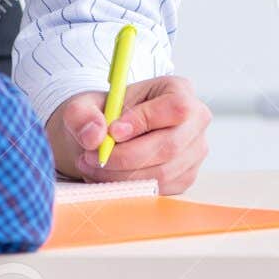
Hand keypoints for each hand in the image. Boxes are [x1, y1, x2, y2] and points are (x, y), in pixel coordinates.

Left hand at [45, 76, 210, 193]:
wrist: (108, 132)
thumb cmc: (104, 113)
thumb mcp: (85, 104)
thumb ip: (82, 114)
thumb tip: (93, 135)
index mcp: (179, 90)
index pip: (175, 108)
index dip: (144, 122)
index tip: (112, 132)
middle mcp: (196, 121)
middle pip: (170, 146)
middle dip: (126, 157)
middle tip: (92, 157)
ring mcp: (194, 151)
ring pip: (164, 173)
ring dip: (123, 175)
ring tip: (93, 167)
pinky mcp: (185, 176)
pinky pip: (161, 189)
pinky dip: (131, 187)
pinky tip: (108, 176)